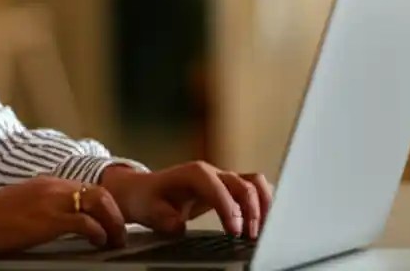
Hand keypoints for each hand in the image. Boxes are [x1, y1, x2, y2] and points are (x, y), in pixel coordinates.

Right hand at [0, 176, 128, 256]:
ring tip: (115, 240)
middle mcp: (52, 186)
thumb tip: (54, 223)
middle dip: (115, 212)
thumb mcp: (19, 207)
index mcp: (45, 183)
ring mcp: (51, 200)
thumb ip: (40, 209)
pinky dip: (98, 232)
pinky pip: (85, 222)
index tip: (110, 221)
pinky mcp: (47, 219)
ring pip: (99, 201)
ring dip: (113, 222)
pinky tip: (98, 243)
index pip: (86, 187)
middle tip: (119, 233)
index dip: (104, 205)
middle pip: (99, 191)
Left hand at [100, 162, 272, 239]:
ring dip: (263, 205)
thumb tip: (180, 226)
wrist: (144, 191)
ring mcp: (221, 179)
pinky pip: (252, 190)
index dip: (229, 209)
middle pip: (242, 183)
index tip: (234, 232)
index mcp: (193, 174)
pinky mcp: (227, 189)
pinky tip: (264, 223)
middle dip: (251, 210)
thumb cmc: (148, 199)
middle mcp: (211, 173)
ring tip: (263, 230)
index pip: (218, 188)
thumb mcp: (150, 211)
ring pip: (253, 183)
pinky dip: (262, 204)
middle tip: (250, 236)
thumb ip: (165, 219)